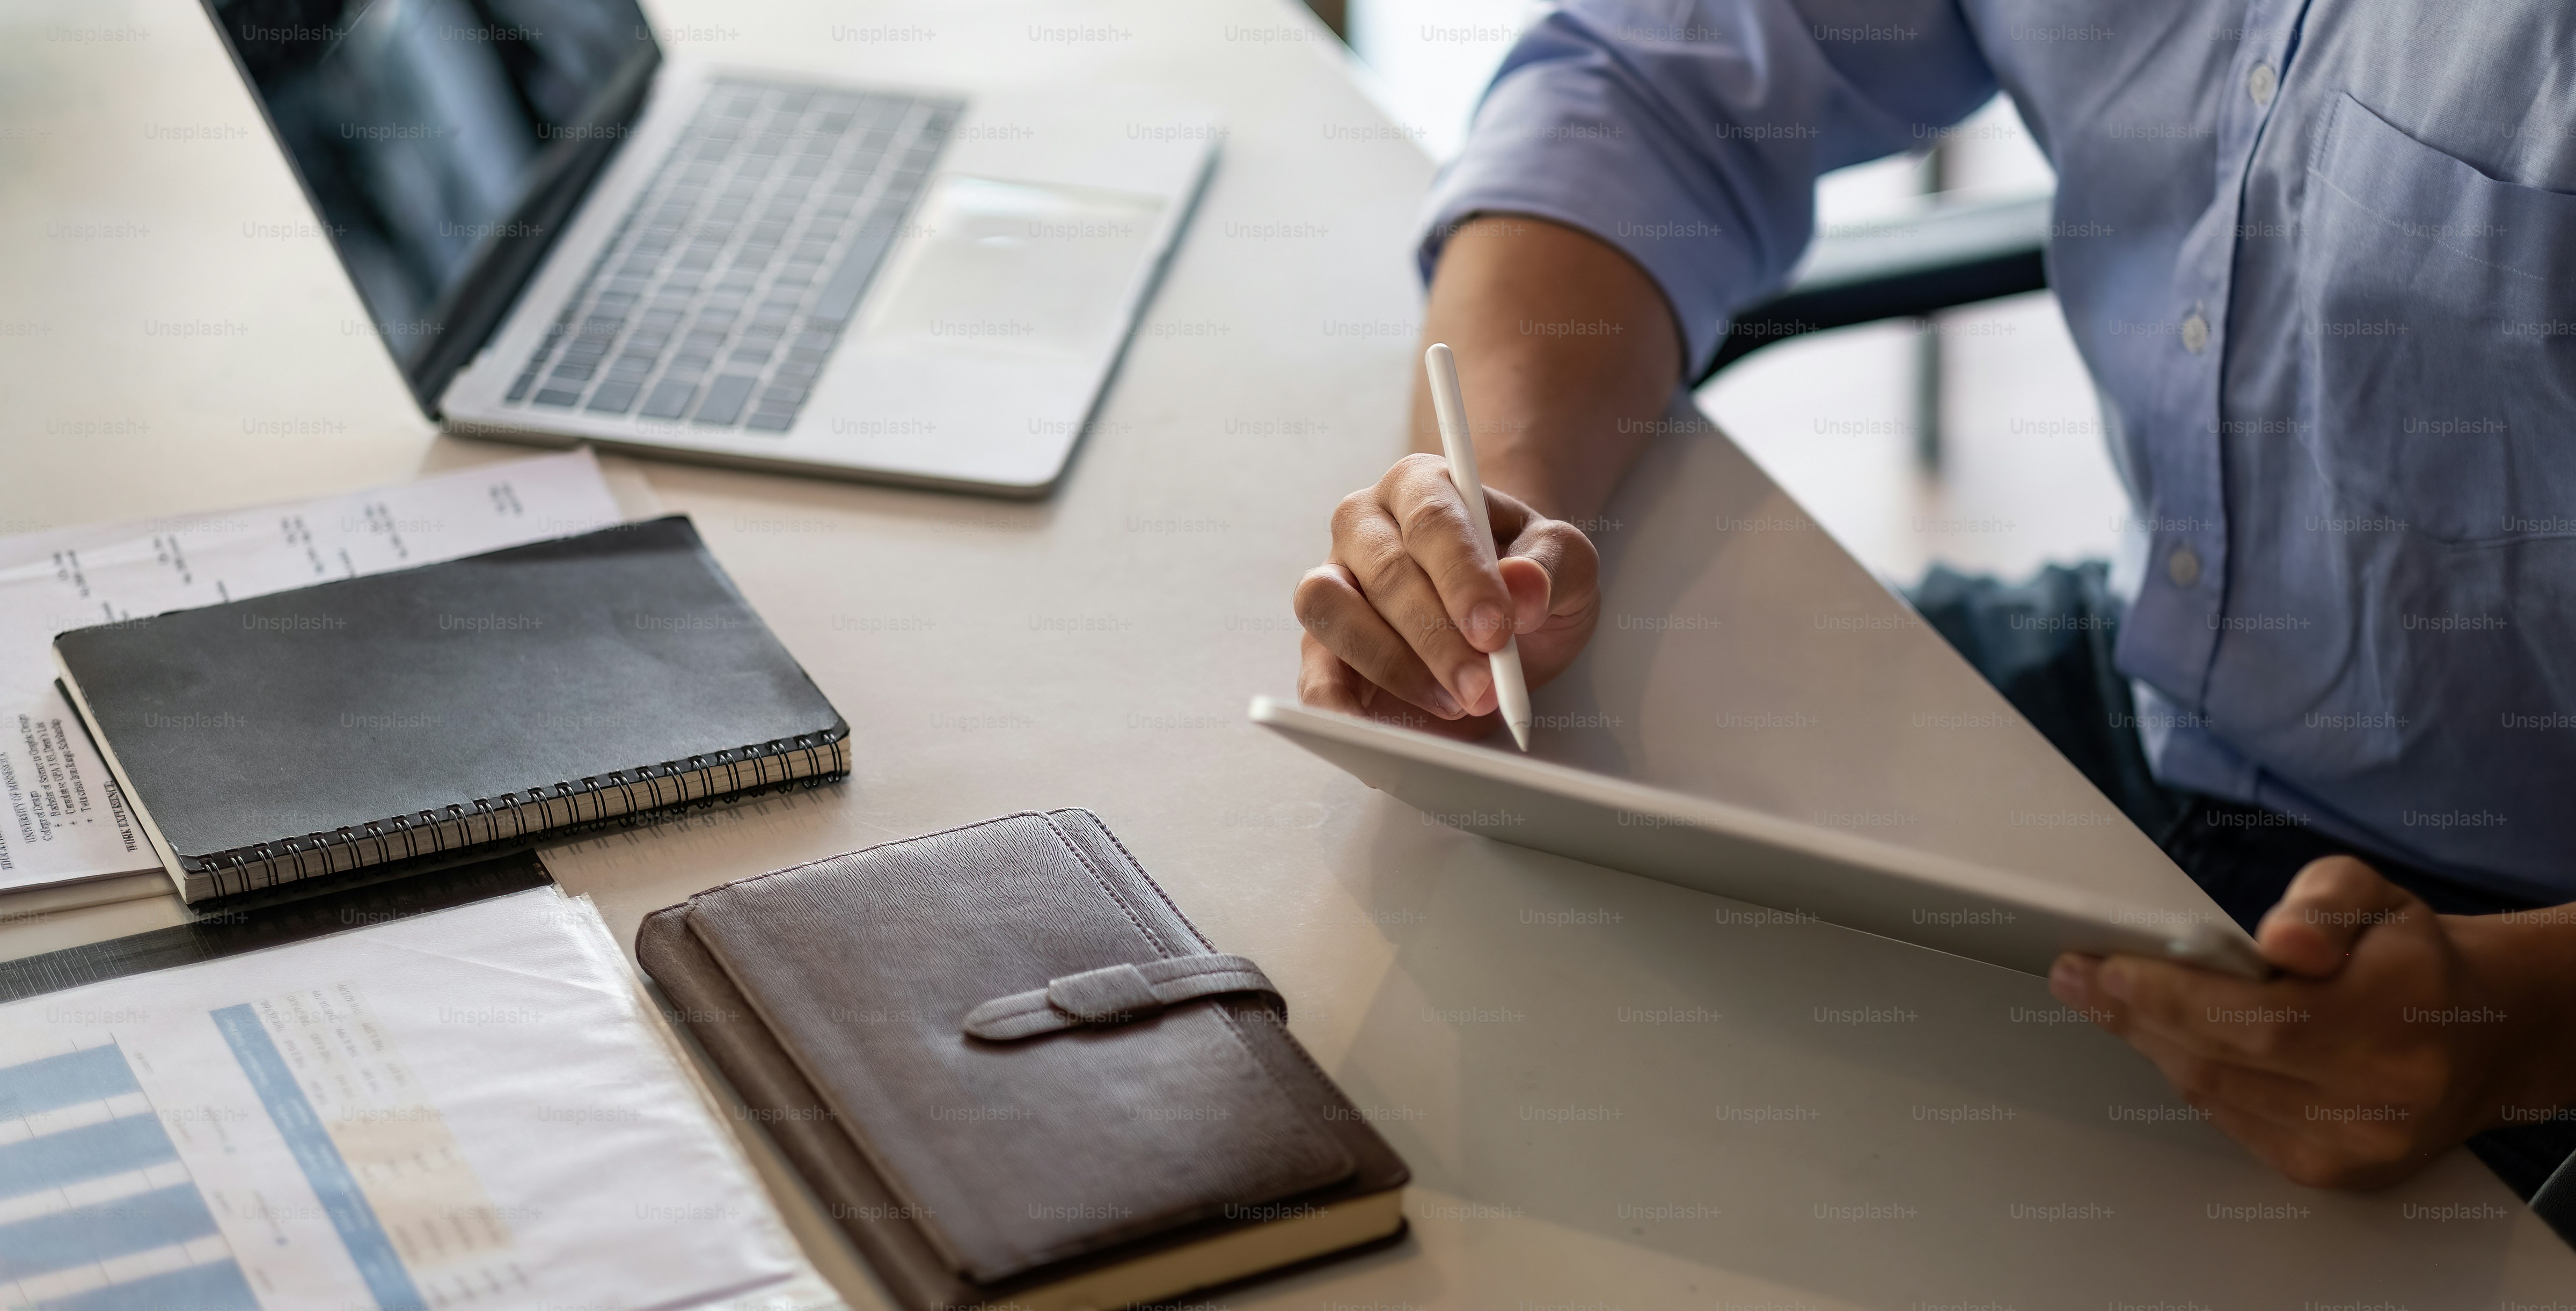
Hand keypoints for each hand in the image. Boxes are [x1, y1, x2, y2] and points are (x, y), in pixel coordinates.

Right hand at [1294, 453, 1599, 737]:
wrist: (1504, 615)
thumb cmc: (1527, 577)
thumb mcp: (1567, 565)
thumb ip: (1551, 567)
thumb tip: (1523, 587)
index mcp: (1422, 486)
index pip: (1434, 520)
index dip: (1463, 577)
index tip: (1496, 630)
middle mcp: (1365, 525)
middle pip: (1386, 572)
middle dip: (1437, 638)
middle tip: (1484, 686)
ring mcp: (1334, 581)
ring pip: (1331, 610)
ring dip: (1392, 665)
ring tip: (1454, 703)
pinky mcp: (1322, 645)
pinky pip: (1312, 672)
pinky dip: (1334, 706)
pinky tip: (1373, 733)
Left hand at [2049, 856, 2571, 1188]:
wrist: (2477, 1033)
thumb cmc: (2407, 956)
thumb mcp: (2371, 899)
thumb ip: (2322, 903)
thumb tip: (2282, 942)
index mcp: (2400, 1017)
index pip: (2258, 1020)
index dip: (2166, 996)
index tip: (2098, 966)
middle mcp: (2384, 1097)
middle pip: (2223, 1062)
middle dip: (2134, 1016)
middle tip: (2076, 977)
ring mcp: (2357, 1147)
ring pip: (2216, 1094)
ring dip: (2154, 1044)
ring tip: (2108, 997)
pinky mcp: (2333, 1173)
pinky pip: (2231, 1120)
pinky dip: (2192, 1075)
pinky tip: (2170, 1039)